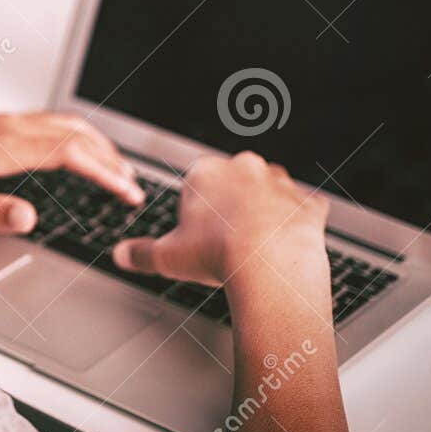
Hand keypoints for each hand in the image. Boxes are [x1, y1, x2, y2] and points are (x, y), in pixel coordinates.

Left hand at [0, 113, 143, 234]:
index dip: (105, 172)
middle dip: (110, 157)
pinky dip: (73, 134)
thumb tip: (29, 218)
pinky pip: (47, 121)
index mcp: (4, 145)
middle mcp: (8, 126)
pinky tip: (74, 147)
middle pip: (75, 133)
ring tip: (115, 166)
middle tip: (132, 183)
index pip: (71, 153)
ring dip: (94, 142)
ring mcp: (2, 121)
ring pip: (63, 123)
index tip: (127, 190)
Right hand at [111, 152, 328, 290]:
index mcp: (205, 171)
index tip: (200, 236)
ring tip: (258, 246)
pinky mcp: (309, 201)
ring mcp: (281, 182)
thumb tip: (121, 255)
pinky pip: (304, 210)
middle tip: (227, 242)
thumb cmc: (216, 255)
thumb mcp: (167, 257)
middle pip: (235, 185)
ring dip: (265, 212)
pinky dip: (298, 224)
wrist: (270, 265)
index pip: (198, 186)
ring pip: (270, 193)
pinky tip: (287, 244)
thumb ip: (141, 253)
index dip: (197, 213)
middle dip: (232, 208)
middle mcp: (245, 167)